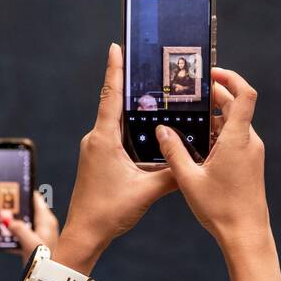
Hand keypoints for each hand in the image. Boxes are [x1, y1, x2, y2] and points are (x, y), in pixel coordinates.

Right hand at [0, 191, 58, 258]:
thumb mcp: (31, 242)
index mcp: (46, 220)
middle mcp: (42, 226)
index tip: (10, 184)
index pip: (35, 199)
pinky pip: (14, 237)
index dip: (23, 191)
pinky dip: (3, 235)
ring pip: (17, 224)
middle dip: (8, 207)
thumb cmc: (44, 261)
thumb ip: (18, 228)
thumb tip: (5, 217)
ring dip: (3, 222)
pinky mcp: (30, 247)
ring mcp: (36, 237)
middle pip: (23, 211)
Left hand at [61, 43, 177, 264]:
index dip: (114, 70)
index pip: (110, 97)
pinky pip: (115, 138)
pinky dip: (130, 131)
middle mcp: (95, 139)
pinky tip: (146, 131)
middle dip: (130, 87)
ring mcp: (95, 149)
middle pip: (114, 105)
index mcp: (103, 140)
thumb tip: (194, 161)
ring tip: (152, 96)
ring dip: (132, 111)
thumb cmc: (109, 212)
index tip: (116, 46)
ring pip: (116, 123)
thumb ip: (172, 174)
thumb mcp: (147, 191)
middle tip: (146, 67)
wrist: (86, 234)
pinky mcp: (98, 160)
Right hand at [157, 69, 269, 250]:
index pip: (245, 95)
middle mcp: (249, 142)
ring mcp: (251, 153)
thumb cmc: (220, 209)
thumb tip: (162, 129)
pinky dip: (218, 134)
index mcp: (237, 139)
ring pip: (234, 124)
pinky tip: (197, 144)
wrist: (246, 235)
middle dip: (215, 96)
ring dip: (214, 118)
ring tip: (188, 119)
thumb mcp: (188, 179)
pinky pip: (235, 139)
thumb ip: (174, 151)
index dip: (231, 77)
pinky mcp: (249, 164)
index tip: (211, 73)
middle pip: (236, 106)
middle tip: (190, 94)